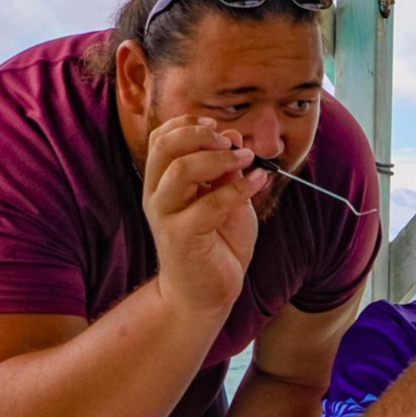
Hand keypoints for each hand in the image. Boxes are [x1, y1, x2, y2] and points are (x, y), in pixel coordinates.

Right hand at [143, 115, 270, 314]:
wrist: (205, 293)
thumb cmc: (215, 243)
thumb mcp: (224, 197)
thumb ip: (226, 170)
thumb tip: (234, 137)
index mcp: (162, 181)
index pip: (162, 137)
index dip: (189, 123)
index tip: (218, 127)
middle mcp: (157, 194)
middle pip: (167, 146)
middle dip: (202, 134)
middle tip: (231, 142)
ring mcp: (165, 216)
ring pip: (182, 170)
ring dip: (220, 158)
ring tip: (247, 160)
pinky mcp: (182, 237)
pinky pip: (209, 204)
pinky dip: (239, 188)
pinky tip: (259, 182)